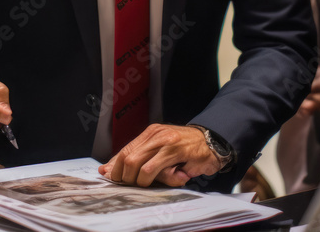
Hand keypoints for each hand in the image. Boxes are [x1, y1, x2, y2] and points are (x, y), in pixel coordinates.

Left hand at [98, 124, 222, 186]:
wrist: (213, 143)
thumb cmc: (186, 150)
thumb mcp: (163, 153)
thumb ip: (144, 161)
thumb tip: (112, 171)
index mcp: (150, 134)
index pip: (125, 149)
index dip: (113, 164)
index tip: (106, 175)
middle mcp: (155, 134)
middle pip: (127, 157)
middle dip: (123, 176)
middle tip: (127, 186)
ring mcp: (165, 141)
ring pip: (137, 163)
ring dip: (136, 180)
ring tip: (145, 184)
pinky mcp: (175, 150)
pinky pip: (153, 168)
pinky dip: (150, 178)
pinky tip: (157, 181)